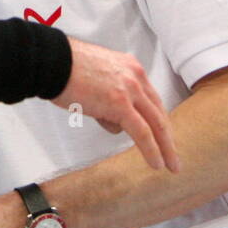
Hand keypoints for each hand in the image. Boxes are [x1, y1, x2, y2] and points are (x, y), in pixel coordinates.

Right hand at [58, 37, 179, 171]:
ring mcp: (129, 89)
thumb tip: (113, 121)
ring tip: (171, 165)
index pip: (151, 98)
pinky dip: (151, 149)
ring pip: (156, 124)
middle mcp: (135, 76)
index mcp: (130, 67)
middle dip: (168, 136)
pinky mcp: (119, 103)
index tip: (164, 135)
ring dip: (165, 148)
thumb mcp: (97, 78)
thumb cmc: (65, 69)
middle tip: (175, 155)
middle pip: (159, 112)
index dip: (159, 119)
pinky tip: (157, 164)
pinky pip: (142, 132)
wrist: (52, 62)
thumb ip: (110, 97)